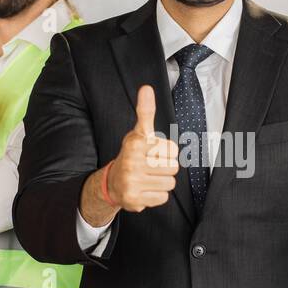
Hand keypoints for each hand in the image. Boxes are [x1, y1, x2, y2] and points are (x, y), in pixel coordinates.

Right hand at [104, 85, 178, 212]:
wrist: (113, 183)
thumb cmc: (132, 155)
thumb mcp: (139, 132)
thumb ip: (146, 111)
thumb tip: (147, 88)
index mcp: (135, 143)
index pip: (173, 150)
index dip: (167, 153)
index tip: (153, 153)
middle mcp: (131, 162)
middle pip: (173, 168)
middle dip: (165, 168)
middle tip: (151, 167)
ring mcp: (132, 182)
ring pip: (170, 183)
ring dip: (162, 182)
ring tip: (148, 178)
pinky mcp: (134, 199)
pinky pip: (163, 198)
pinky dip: (156, 195)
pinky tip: (145, 190)